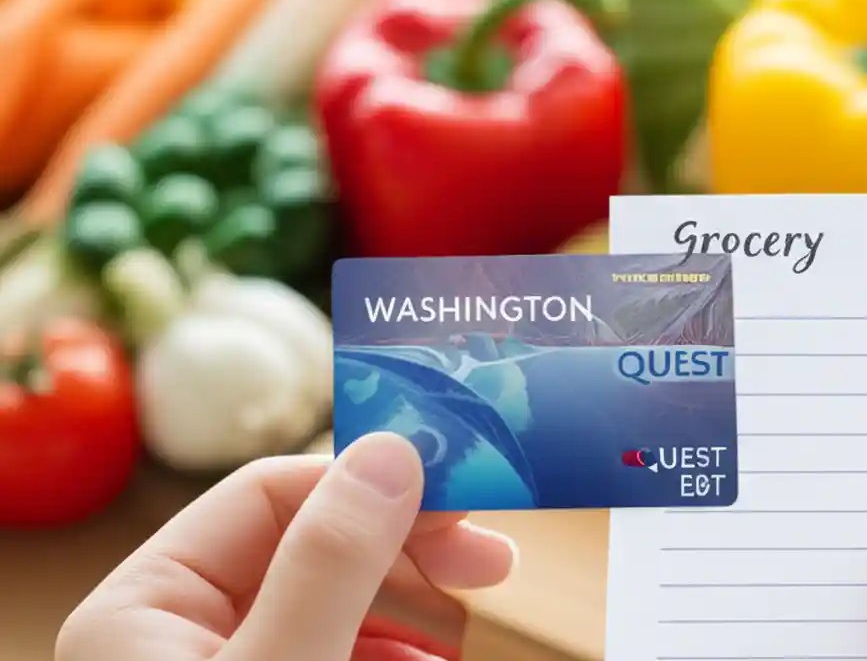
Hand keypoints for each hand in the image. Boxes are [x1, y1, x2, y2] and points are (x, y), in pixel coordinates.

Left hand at [57, 433, 515, 660]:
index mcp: (147, 606)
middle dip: (411, 548)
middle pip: (315, 547)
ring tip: (469, 626)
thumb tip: (391, 450)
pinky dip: (396, 653)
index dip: (372, 482)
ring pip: (338, 604)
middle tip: (495, 557)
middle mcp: (182, 632)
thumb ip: (327, 567)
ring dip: (415, 609)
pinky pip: (340, 652)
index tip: (463, 489)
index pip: (272, 494)